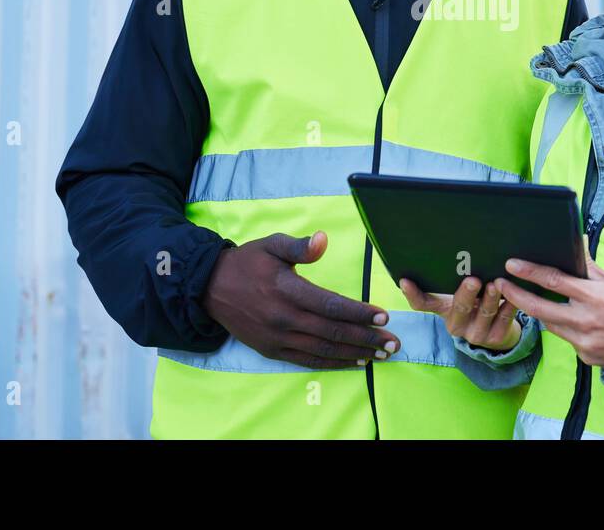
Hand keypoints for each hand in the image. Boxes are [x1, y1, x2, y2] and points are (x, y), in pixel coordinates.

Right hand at [200, 232, 399, 368]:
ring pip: (324, 350)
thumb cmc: (248, 262)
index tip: (383, 316)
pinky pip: (308, 360)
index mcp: (287, 290)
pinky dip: (333, 363)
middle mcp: (284, 318)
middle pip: (333, 331)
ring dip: (355, 354)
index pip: (331, 305)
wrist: (210, 288)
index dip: (359, 313)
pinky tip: (353, 362)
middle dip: (366, 338)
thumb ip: (299, 245)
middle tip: (392, 343)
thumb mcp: (272, 244)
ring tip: (380, 355)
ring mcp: (278, 337)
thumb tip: (323, 240)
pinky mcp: (272, 350)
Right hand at [400, 276, 521, 352]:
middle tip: (473, 280)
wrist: (496, 331)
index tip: (405, 280)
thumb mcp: (456, 296)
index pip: (422, 304)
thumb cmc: (473, 304)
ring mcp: (477, 334)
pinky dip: (509, 306)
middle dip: (466, 294)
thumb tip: (445, 252)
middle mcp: (457, 325)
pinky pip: (504, 319)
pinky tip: (513, 295)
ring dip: (490, 298)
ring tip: (495, 284)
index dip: (412, 293)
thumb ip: (449, 281)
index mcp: (444, 311)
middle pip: (459, 308)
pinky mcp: (496, 338)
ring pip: (484, 313)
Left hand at [493, 243, 603, 371]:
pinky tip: (574, 324)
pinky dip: (566, 329)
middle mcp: (585, 320)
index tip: (511, 265)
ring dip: (542, 313)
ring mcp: (583, 341)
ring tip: (533, 300)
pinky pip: (566, 340)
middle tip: (501, 285)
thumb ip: (590, 266)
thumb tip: (579, 240)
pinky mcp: (584, 356)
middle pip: (540, 308)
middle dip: (516, 296)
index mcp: (592, 296)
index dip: (529, 272)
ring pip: (550, 325)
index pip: (554, 280)